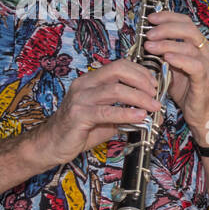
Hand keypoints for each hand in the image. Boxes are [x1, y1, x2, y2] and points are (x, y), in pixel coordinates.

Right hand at [32, 59, 158, 164]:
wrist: (52, 144)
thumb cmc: (80, 129)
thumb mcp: (107, 117)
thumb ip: (125, 110)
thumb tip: (152, 111)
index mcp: (91, 80)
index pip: (119, 65)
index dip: (140, 72)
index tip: (155, 84)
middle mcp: (84, 85)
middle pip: (118, 71)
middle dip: (142, 80)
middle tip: (156, 93)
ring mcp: (80, 99)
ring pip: (116, 90)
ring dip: (139, 98)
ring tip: (154, 106)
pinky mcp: (79, 115)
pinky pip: (107, 112)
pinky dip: (127, 113)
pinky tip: (140, 117)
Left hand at [143, 10, 208, 131]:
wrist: (200, 113)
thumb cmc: (186, 91)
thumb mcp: (172, 67)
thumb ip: (163, 53)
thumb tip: (146, 41)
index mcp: (199, 46)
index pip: (186, 22)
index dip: (168, 17)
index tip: (151, 18)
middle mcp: (205, 52)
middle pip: (189, 29)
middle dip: (166, 28)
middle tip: (149, 34)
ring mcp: (207, 65)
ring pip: (189, 46)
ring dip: (167, 44)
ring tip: (150, 46)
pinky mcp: (204, 79)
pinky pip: (194, 65)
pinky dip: (179, 59)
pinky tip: (166, 58)